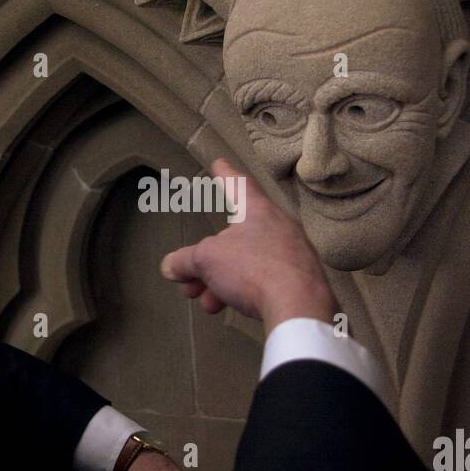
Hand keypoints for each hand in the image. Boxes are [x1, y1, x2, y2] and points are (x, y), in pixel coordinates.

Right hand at [159, 158, 336, 335]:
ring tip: (206, 302)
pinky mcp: (299, 281)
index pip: (238, 185)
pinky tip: (227, 307)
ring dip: (221, 282)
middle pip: (236, 237)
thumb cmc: (254, 269)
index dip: (225, 175)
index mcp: (258, 211)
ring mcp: (292, 254)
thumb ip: (185, 261)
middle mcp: (279, 227)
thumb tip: (170, 266)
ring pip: (247, 263)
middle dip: (208, 260)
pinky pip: (264, 280)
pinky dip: (242, 291)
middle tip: (188, 277)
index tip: (219, 163)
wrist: (299, 308)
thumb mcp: (207, 260)